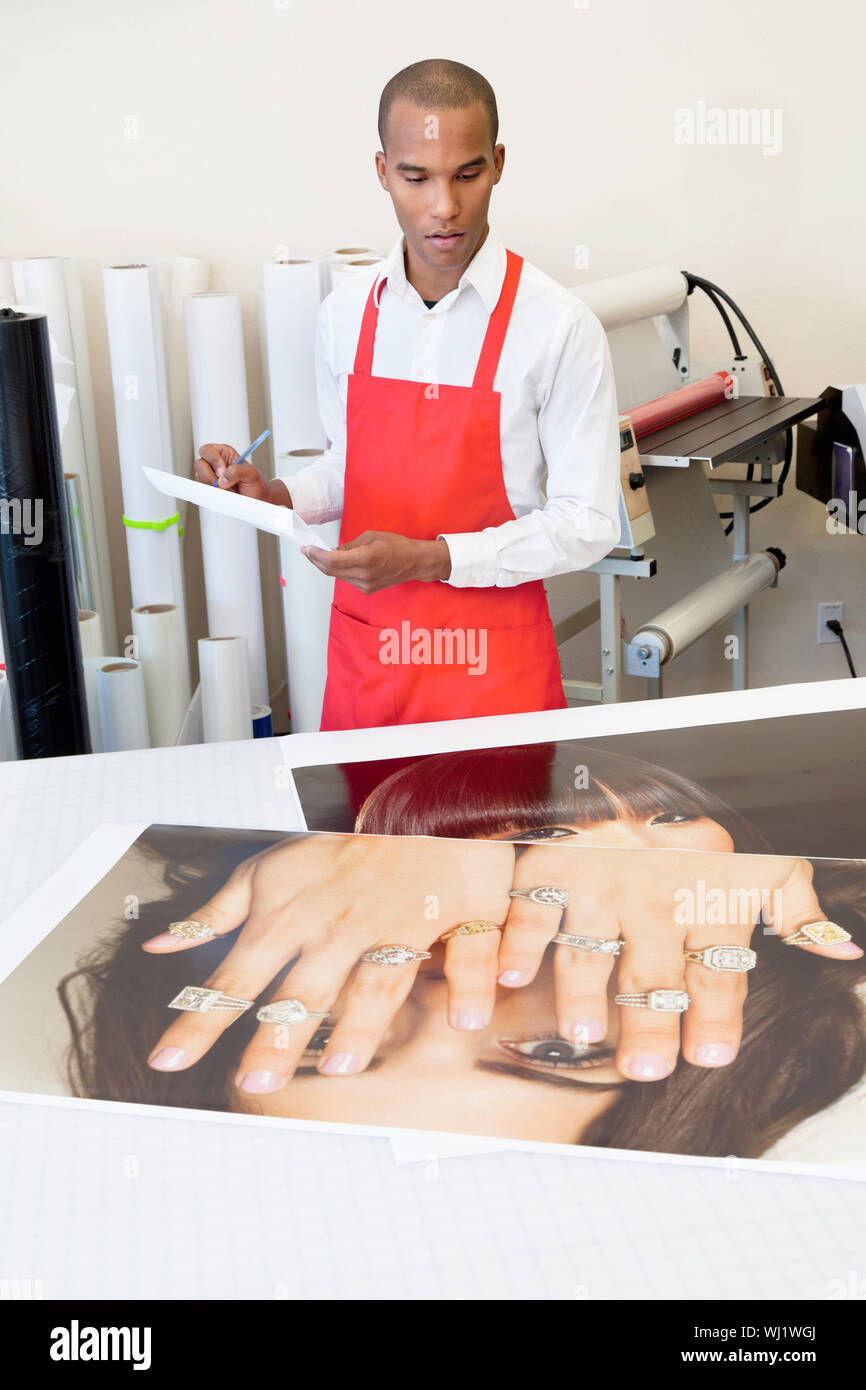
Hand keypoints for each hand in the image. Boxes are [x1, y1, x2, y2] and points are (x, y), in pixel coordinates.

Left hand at [141, 833, 513, 1089]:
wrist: (407, 811)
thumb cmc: (335, 853)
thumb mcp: (265, 872)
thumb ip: (214, 913)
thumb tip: (159, 944)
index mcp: (288, 918)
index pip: (234, 975)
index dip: (200, 1018)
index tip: (169, 1059)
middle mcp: (336, 928)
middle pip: (303, 989)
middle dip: (276, 1035)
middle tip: (254, 1081)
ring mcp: (390, 927)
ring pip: (375, 980)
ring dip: (360, 1025)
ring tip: (339, 1066)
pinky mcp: (444, 922)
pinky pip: (461, 955)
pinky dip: (469, 987)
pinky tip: (464, 1020)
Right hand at [194, 443, 289, 507]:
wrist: (257, 499)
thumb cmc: (254, 484)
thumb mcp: (251, 474)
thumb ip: (238, 471)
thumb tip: (223, 479)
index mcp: (223, 454)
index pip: (208, 451)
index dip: (213, 460)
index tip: (222, 472)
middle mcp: (214, 464)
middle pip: (199, 464)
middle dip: (210, 476)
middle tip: (223, 485)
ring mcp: (210, 477)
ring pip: (199, 479)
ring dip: (212, 487)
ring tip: (228, 491)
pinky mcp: (209, 489)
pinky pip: (202, 491)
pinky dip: (211, 494)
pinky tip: (223, 495)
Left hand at [302, 531, 450, 591]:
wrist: (414, 562)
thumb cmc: (396, 546)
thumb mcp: (370, 537)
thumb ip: (349, 546)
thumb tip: (332, 551)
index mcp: (365, 558)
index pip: (332, 560)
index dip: (316, 555)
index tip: (307, 548)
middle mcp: (363, 575)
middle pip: (331, 570)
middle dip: (316, 560)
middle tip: (307, 551)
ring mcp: (365, 585)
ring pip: (337, 576)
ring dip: (326, 566)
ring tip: (318, 555)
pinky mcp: (367, 589)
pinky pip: (347, 579)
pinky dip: (338, 571)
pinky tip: (335, 563)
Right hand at [497, 844, 862, 1081]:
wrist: (626, 774)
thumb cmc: (691, 832)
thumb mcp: (756, 861)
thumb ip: (796, 908)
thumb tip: (842, 949)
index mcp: (705, 900)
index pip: (716, 971)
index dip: (716, 1016)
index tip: (710, 1057)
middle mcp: (653, 897)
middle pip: (653, 972)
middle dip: (652, 1022)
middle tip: (648, 1067)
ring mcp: (600, 883)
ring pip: (590, 950)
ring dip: (584, 995)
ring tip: (585, 1034)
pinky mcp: (552, 869)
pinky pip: (533, 913)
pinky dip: (519, 944)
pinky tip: (513, 977)